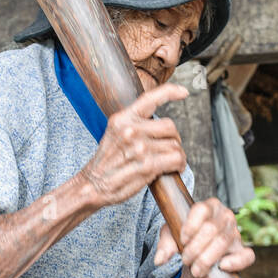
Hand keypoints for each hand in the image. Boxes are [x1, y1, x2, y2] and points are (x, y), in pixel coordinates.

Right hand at [80, 83, 187, 205]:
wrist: (93, 185)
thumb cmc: (107, 163)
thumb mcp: (114, 134)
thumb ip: (134, 126)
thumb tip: (161, 127)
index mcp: (122, 118)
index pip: (149, 98)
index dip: (170, 92)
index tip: (184, 92)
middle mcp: (130, 130)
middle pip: (170, 126)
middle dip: (174, 139)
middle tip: (170, 150)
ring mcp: (139, 147)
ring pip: (175, 145)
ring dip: (179, 155)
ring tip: (173, 163)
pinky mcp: (147, 165)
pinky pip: (176, 159)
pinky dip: (180, 164)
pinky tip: (176, 168)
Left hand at [154, 197, 255, 277]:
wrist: (200, 247)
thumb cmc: (186, 236)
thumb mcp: (172, 234)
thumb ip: (166, 244)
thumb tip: (160, 260)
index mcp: (209, 206)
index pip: (202, 210)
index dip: (191, 226)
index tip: (182, 240)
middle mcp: (225, 216)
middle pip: (211, 229)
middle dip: (195, 248)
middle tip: (186, 261)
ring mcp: (236, 233)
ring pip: (223, 243)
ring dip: (207, 259)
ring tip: (196, 270)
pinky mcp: (242, 250)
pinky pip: (247, 256)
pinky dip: (235, 262)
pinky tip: (222, 267)